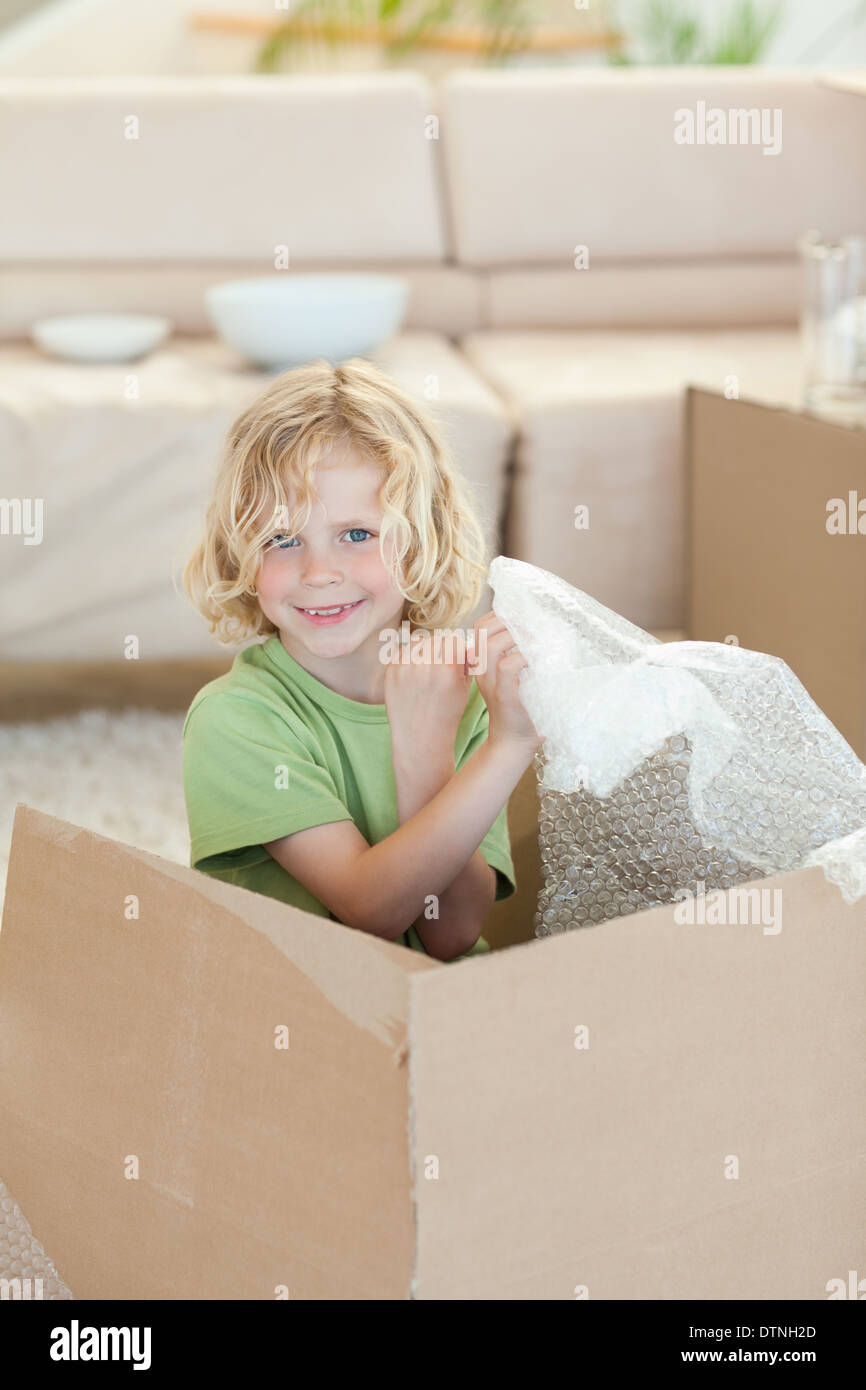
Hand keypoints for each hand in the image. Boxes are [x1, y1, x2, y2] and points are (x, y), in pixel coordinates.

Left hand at [383, 625, 473, 764]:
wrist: (420, 738)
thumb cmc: (447, 714)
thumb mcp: (465, 688)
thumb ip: (465, 661)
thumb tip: (464, 641)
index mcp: (448, 669)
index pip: (453, 639)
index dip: (456, 648)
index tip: (456, 657)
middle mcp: (425, 666)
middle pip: (436, 639)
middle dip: (441, 648)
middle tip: (442, 663)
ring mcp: (405, 668)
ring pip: (418, 642)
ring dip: (425, 650)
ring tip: (428, 669)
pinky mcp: (391, 671)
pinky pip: (403, 651)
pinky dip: (410, 658)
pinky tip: (415, 674)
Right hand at [468, 611, 544, 753]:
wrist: (515, 742)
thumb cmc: (523, 707)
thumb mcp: (518, 676)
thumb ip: (522, 654)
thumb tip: (546, 629)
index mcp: (483, 662)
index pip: (481, 626)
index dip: (500, 616)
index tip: (522, 618)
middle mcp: (482, 669)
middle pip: (482, 629)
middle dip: (508, 621)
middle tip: (532, 627)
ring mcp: (491, 682)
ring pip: (492, 645)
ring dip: (517, 637)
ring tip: (536, 642)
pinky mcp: (504, 695)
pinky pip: (508, 666)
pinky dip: (525, 657)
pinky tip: (538, 662)